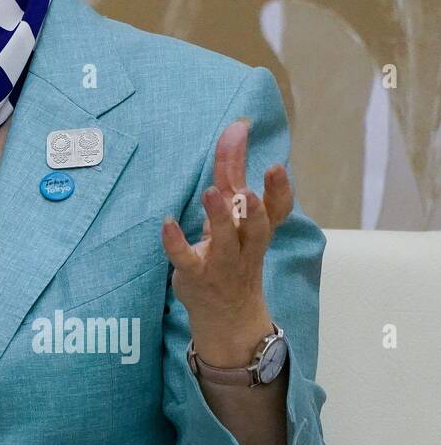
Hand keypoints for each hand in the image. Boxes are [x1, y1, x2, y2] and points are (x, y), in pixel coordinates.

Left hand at [160, 117, 294, 366]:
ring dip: (219, 218)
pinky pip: (186, 259)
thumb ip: (232, 171)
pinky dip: (176, 242)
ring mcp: (221, 263)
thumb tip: (237, 127)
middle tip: (249, 190)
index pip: (276, 209)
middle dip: (256, 208)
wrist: (229, 317)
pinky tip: (167, 223)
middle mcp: (245, 246)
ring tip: (211, 193)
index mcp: (257, 230)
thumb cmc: (232, 254)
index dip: (278, 189)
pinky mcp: (195, 275)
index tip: (276, 165)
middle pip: (257, 227)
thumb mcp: (235, 214)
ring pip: (225, 241)